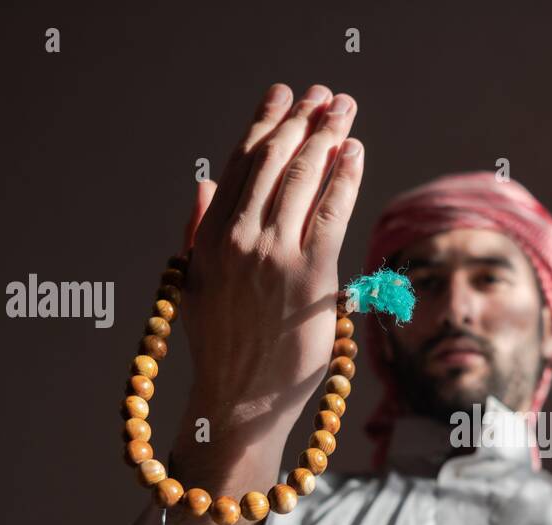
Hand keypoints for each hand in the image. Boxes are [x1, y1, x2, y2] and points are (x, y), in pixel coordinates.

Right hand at [178, 83, 363, 437]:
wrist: (239, 401)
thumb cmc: (224, 349)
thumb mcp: (195, 285)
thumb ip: (198, 231)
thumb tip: (202, 183)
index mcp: (208, 236)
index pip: (240, 164)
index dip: (265, 123)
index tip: (284, 97)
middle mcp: (237, 237)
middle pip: (274, 161)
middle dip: (303, 120)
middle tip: (327, 96)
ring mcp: (272, 254)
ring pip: (302, 178)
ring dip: (327, 137)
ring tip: (345, 112)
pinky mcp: (308, 274)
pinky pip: (330, 212)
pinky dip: (344, 177)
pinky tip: (355, 153)